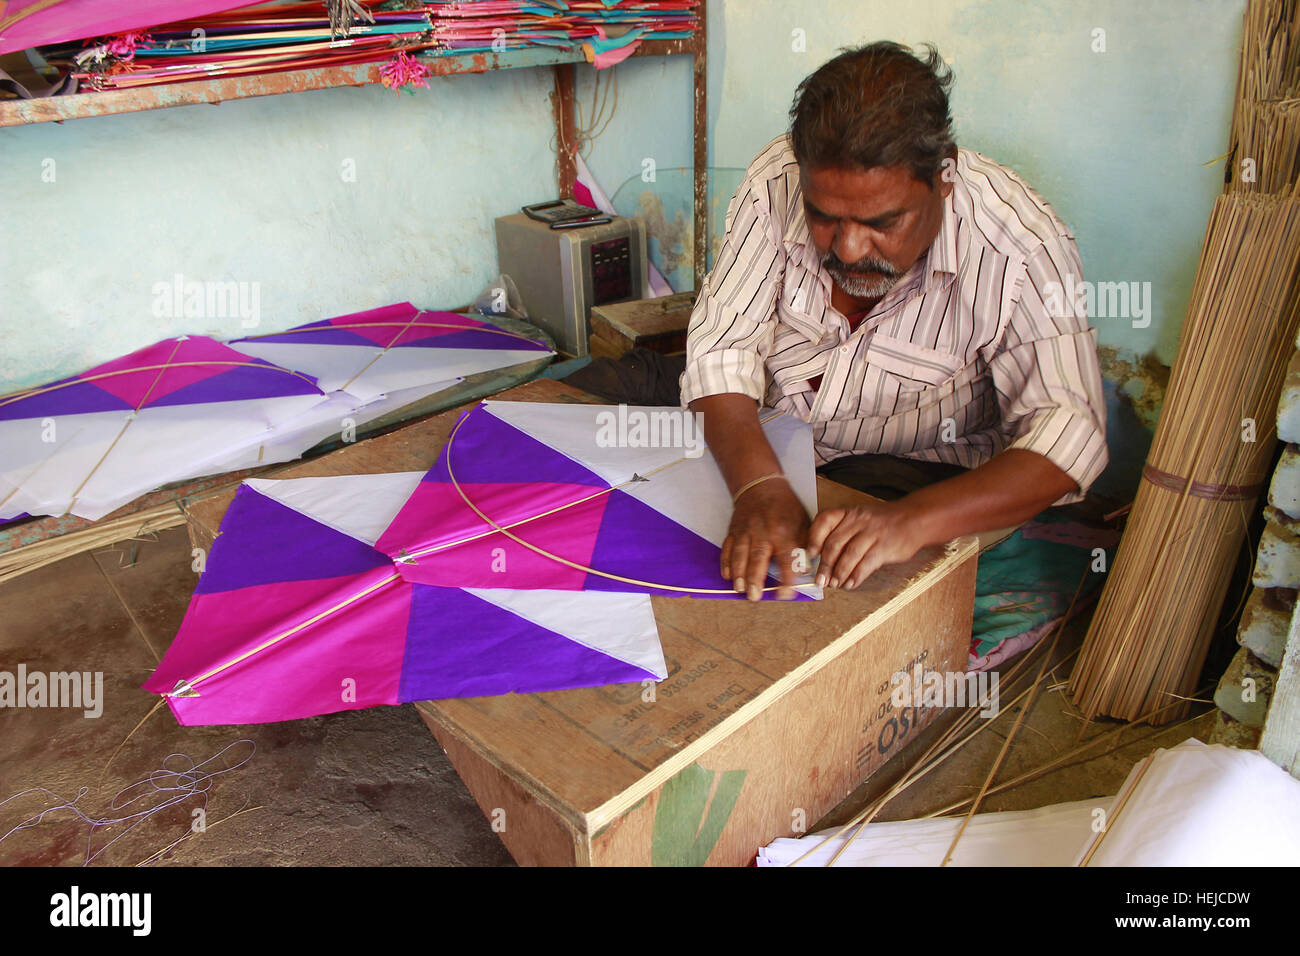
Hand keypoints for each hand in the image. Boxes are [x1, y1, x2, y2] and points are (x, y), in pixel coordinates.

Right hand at [721, 478, 810, 600]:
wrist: (762, 486)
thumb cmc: (786, 507)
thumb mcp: (803, 523)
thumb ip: (804, 546)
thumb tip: (805, 571)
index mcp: (784, 531)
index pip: (786, 558)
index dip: (786, 578)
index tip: (785, 595)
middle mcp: (763, 532)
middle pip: (758, 557)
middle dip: (755, 579)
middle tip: (754, 597)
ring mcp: (746, 531)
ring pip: (740, 554)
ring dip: (739, 573)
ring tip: (739, 589)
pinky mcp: (734, 530)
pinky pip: (728, 547)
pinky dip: (726, 562)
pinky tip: (727, 575)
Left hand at [808, 498, 927, 589]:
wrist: (915, 519)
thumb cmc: (884, 521)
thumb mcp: (861, 517)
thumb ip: (842, 531)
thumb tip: (822, 556)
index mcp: (850, 512)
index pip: (824, 520)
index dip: (814, 538)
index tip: (810, 554)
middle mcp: (859, 521)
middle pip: (834, 543)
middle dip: (825, 565)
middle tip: (820, 580)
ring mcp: (872, 533)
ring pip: (849, 556)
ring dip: (839, 573)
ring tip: (834, 584)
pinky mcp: (885, 547)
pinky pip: (866, 564)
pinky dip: (856, 577)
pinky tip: (850, 584)